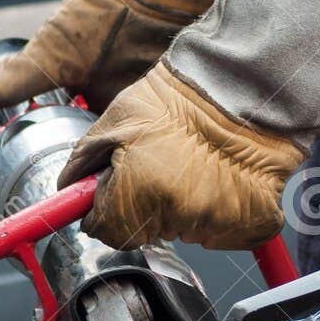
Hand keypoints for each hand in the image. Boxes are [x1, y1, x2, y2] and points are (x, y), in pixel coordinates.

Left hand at [56, 62, 303, 250]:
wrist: (242, 87)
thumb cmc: (179, 99)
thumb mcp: (115, 118)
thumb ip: (84, 161)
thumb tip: (67, 190)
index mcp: (140, 193)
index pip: (107, 232)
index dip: (106, 210)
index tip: (113, 193)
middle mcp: (180, 215)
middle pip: (147, 233)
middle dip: (145, 207)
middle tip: (160, 168)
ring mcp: (219, 223)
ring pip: (186, 232)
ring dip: (184, 209)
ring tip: (194, 167)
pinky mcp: (252, 225)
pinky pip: (225, 233)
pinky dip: (222, 213)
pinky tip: (221, 179)